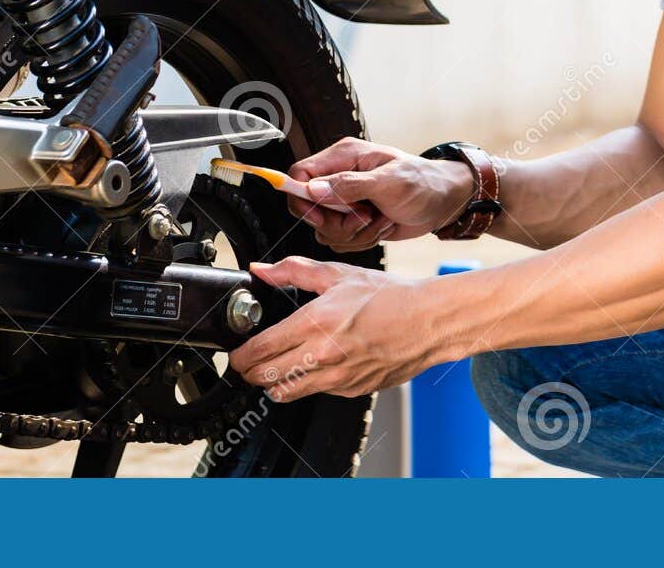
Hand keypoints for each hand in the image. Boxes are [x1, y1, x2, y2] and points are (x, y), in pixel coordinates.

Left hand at [228, 257, 444, 399]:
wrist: (427, 321)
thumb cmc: (389, 297)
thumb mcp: (337, 274)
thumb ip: (293, 271)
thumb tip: (263, 270)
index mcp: (315, 323)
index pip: (260, 351)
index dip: (239, 356)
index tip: (236, 353)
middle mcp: (323, 355)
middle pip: (266, 378)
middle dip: (249, 372)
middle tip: (247, 363)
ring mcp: (338, 378)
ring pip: (286, 393)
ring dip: (273, 383)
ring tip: (274, 369)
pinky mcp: (351, 390)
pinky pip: (316, 392)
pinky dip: (306, 383)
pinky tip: (312, 366)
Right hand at [284, 136, 476, 251]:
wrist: (444, 202)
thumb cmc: (423, 183)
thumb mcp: (389, 182)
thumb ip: (349, 185)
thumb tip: (314, 188)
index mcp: (343, 157)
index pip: (300, 174)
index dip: (302, 198)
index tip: (323, 216)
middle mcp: (340, 178)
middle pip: (309, 208)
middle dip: (338, 222)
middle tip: (364, 216)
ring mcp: (346, 202)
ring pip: (325, 230)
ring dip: (355, 233)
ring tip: (380, 219)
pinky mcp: (354, 221)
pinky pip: (341, 241)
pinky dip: (363, 240)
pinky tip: (382, 226)